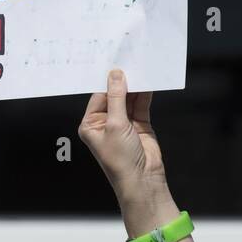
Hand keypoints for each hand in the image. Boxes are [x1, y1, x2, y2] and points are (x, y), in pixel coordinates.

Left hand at [78, 69, 178, 231]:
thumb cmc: (121, 159)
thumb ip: (117, 98)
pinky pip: (142, 105)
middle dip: (122, 82)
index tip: (115, 64)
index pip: (98, 96)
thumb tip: (116, 75)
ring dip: (136, 87)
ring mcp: (123, 124)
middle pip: (114, 95)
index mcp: (91, 124)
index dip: (107, 81)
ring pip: (129, 99)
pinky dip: (146, 95)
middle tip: (129, 62)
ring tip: (142, 68)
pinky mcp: (140, 125)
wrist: (142, 179)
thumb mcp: (115, 124)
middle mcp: (105, 123)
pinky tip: (150, 82)